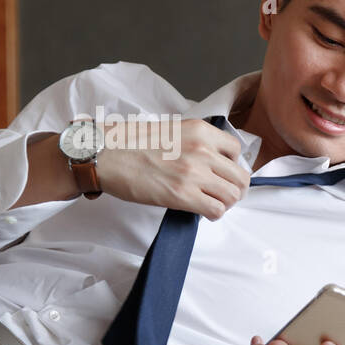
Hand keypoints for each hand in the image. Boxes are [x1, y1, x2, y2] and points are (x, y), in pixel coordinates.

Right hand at [94, 117, 248, 219]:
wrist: (103, 154)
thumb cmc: (130, 143)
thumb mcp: (172, 129)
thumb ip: (196, 141)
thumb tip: (213, 160)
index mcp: (200, 131)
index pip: (237, 150)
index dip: (232, 165)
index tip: (223, 173)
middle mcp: (202, 150)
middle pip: (241, 177)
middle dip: (235, 188)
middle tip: (223, 194)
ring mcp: (194, 173)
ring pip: (232, 196)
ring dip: (225, 203)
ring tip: (211, 203)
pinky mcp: (182, 195)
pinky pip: (216, 210)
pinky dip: (213, 214)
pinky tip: (202, 211)